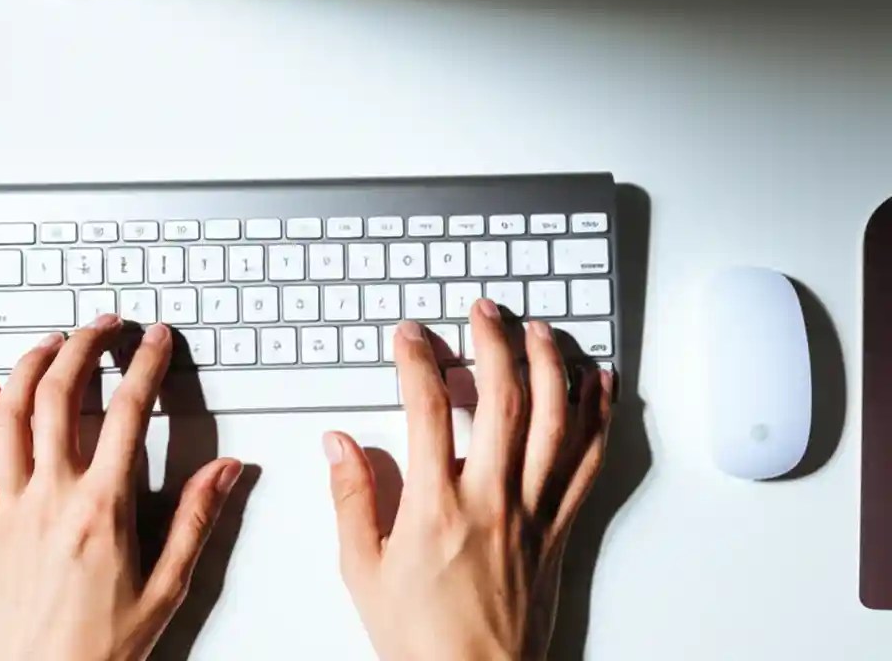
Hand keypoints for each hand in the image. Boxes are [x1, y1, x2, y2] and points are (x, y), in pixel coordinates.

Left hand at [0, 316, 243, 660]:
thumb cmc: (99, 650)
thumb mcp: (166, 588)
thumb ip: (194, 521)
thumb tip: (224, 470)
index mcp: (102, 509)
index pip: (126, 414)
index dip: (145, 366)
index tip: (156, 340)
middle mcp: (51, 498)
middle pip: (59, 396)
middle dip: (84, 347)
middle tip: (104, 325)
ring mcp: (10, 509)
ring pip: (9, 416)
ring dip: (28, 367)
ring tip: (51, 342)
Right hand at [325, 301, 612, 660]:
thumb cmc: (420, 637)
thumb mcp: (362, 570)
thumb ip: (351, 499)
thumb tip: (338, 444)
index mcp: (435, 509)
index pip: (427, 411)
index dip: (417, 361)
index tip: (409, 335)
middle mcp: (491, 501)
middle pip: (503, 401)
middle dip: (494, 342)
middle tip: (484, 309)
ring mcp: (532, 513)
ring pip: (556, 424)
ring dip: (551, 367)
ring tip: (541, 330)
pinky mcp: (558, 530)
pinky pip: (588, 464)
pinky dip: (598, 418)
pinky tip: (599, 385)